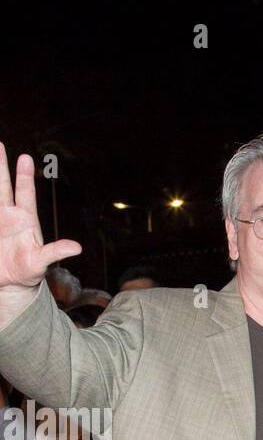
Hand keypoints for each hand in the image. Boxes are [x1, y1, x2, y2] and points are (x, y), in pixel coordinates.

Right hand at [0, 145, 81, 314]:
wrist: (10, 282)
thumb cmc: (29, 270)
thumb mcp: (42, 261)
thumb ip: (56, 252)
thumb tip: (77, 247)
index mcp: (25, 220)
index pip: (25, 193)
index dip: (24, 176)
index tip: (25, 157)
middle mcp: (9, 215)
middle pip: (3, 187)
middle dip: (0, 166)